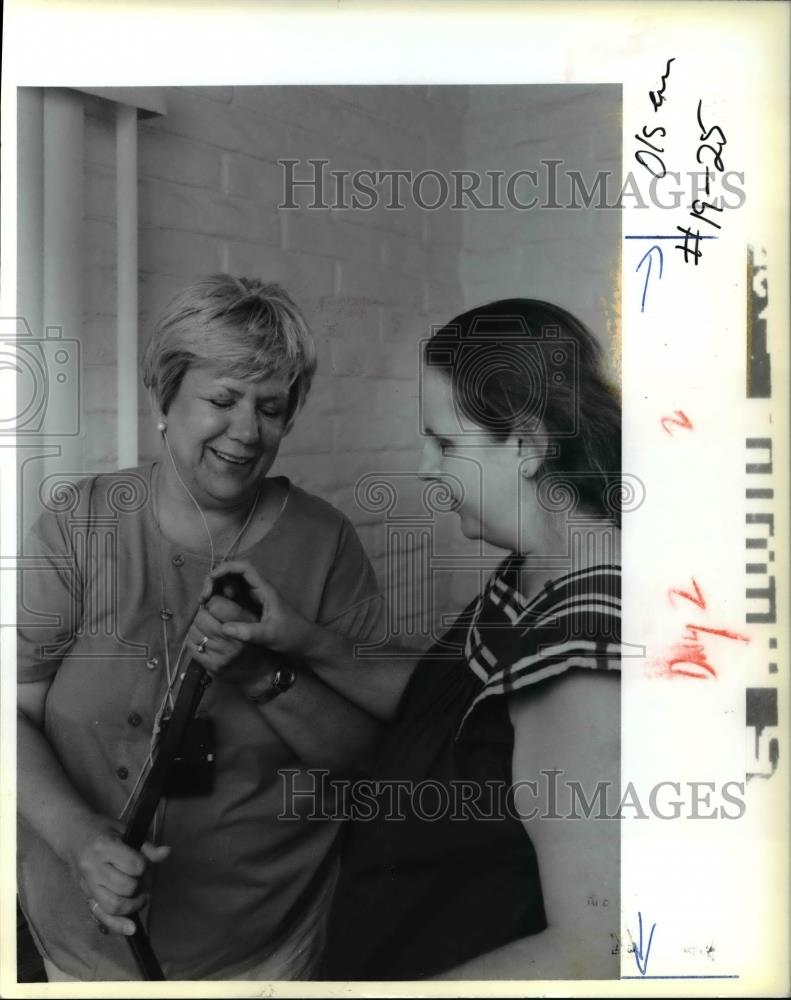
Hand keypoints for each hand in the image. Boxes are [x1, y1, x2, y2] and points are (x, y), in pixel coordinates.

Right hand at [69, 816, 169, 935]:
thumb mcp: (124, 829)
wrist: (72, 836)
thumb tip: (166, 853)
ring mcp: (87, 885)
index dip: (144, 865)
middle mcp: (93, 868)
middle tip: (141, 879)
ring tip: (140, 897)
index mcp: (103, 847)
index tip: (141, 861)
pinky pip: (101, 915)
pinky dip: (117, 924)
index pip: (134, 865)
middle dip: (139, 885)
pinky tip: (130, 928)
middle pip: (126, 887)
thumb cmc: (101, 830)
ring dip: (132, 905)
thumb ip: (145, 846)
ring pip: (114, 905)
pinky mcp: (85, 896)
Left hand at [187, 588, 259, 678]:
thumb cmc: (254, 641)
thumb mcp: (251, 619)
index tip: (216, 607)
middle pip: (201, 617)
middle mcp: (234, 640)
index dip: (213, 603)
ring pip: (194, 631)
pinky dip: (194, 641)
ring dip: (197, 628)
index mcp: (246, 624)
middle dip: (203, 615)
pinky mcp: (212, 667)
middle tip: (209, 618)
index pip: (216, 605)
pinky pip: (191, 647)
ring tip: (207, 630)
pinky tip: (205, 642)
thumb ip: (234, 605)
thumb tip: (211, 595)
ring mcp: (222, 656)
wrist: (261, 673)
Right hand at [205, 560, 312, 656]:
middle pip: (233, 573)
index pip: (243, 567)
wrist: (306, 643)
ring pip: (232, 584)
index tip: (210, 583)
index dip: (224, 569)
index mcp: (265, 589)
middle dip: (215, 580)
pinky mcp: (253, 607)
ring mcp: (256, 597)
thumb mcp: (270, 636)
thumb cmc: (293, 636)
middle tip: (203, 598)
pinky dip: (222, 599)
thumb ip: (249, 632)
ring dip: (217, 589)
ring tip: (206, 604)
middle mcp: (259, 589)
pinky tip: (215, 611)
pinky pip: (234, 597)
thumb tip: (224, 628)